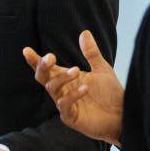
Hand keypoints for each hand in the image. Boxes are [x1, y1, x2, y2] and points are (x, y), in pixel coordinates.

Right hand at [23, 30, 123, 145]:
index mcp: (66, 78)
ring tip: (76, 70)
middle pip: (42, 78)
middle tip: (51, 57)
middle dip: (42, 67)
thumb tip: (84, 32)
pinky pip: (65, 105)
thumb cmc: (110, 94)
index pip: (46, 68)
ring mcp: (65, 104)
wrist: (123, 115)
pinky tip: (84, 88)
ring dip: (62, 78)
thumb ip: (91, 53)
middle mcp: (62, 90)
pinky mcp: (71, 117)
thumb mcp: (102, 69)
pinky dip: (72, 96)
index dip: (35, 60)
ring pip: (52, 89)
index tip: (26, 50)